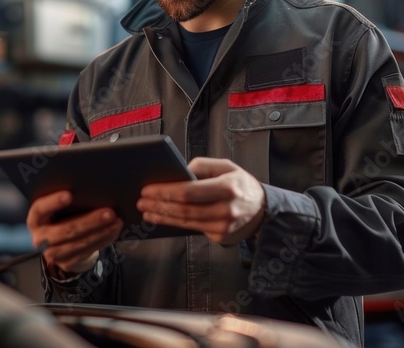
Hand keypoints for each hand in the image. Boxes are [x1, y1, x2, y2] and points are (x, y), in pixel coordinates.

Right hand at [27, 191, 122, 275]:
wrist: (61, 244)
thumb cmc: (62, 217)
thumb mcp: (59, 209)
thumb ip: (68, 201)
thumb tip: (90, 188)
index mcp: (35, 219)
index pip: (40, 209)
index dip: (53, 202)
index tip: (69, 194)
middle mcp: (40, 238)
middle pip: (65, 230)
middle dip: (90, 221)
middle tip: (109, 212)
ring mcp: (52, 253)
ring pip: (79, 243)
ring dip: (101, 232)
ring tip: (116, 221)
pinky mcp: (66, 263)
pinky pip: (86, 252)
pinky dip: (103, 240)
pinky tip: (113, 231)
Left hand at [137, 157, 265, 244]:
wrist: (262, 210)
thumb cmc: (240, 184)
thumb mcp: (226, 166)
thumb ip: (202, 165)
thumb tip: (179, 172)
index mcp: (228, 187)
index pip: (189, 191)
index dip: (166, 191)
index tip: (148, 189)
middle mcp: (227, 209)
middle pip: (184, 209)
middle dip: (159, 205)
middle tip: (141, 201)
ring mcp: (223, 227)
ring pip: (185, 222)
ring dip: (162, 217)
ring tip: (147, 210)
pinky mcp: (220, 237)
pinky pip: (192, 229)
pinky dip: (174, 224)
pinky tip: (163, 218)